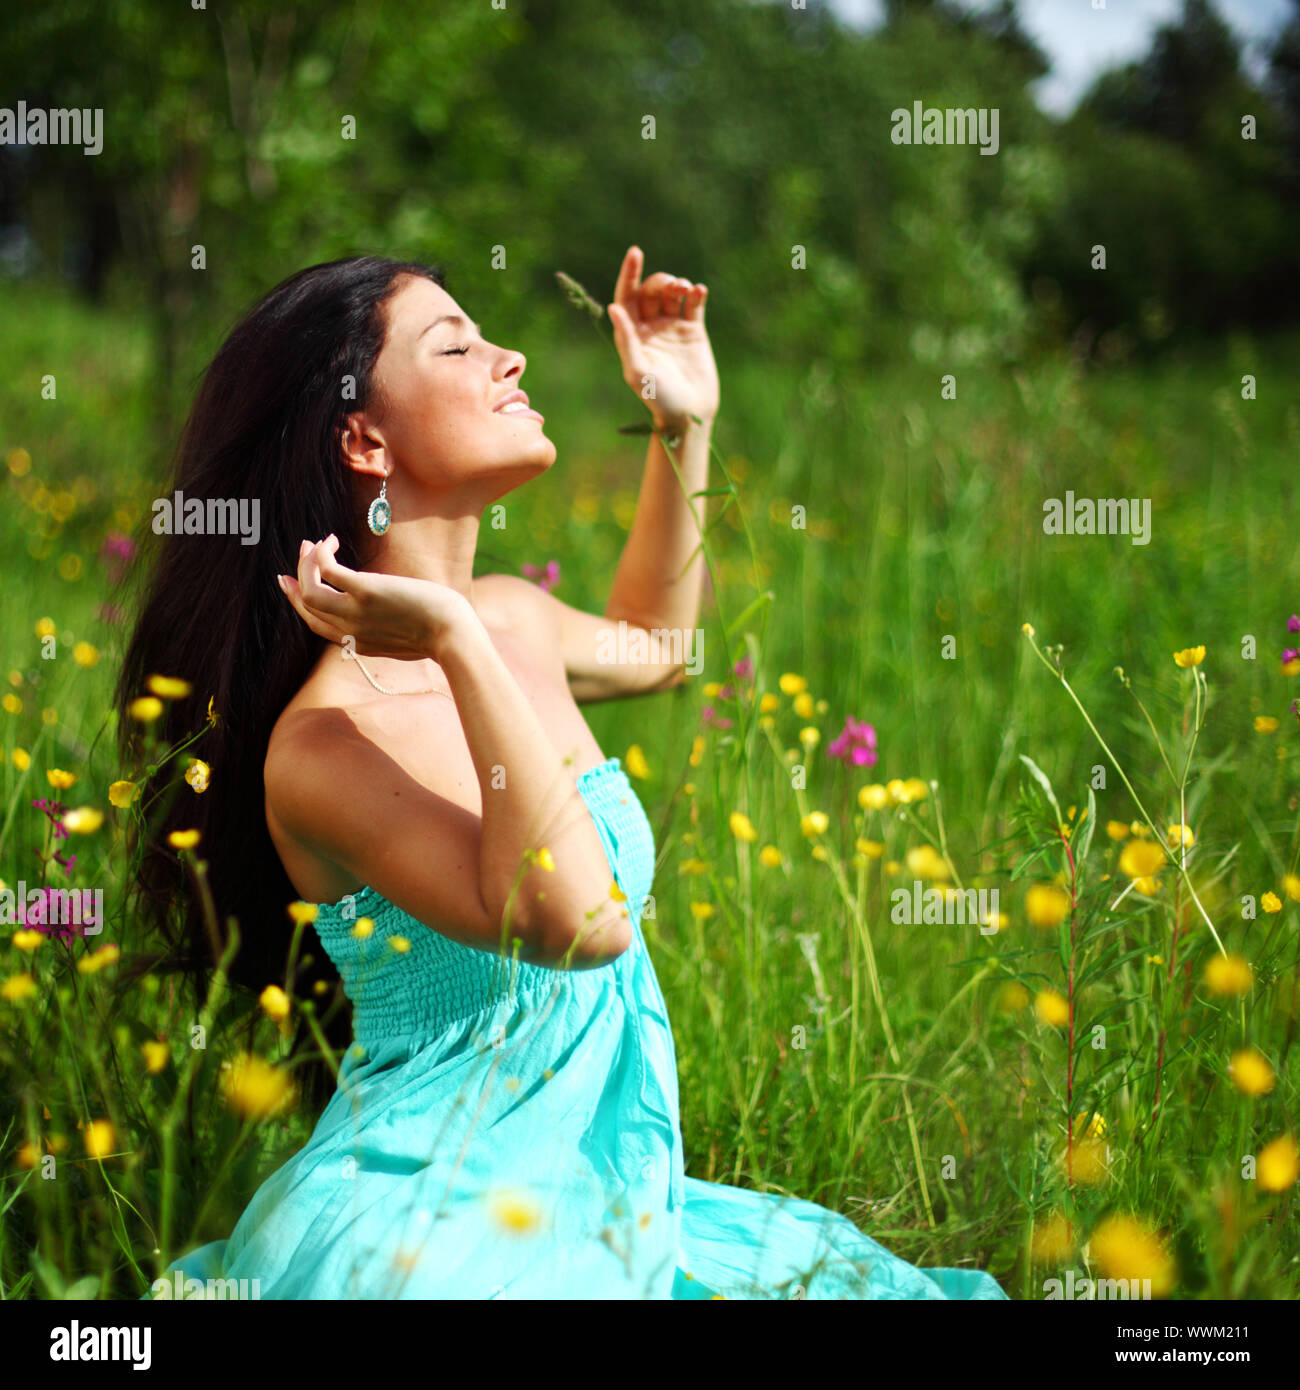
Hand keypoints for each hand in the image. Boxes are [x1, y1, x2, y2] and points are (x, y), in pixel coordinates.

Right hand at [277, 537, 476, 663]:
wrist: (453, 635)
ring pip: (310, 590)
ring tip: (313, 544)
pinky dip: (321, 554)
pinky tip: (328, 541)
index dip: (302, 604)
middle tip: (301, 554)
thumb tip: (392, 615)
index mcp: (358, 644)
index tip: (294, 585)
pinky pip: (328, 571)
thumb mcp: (407, 638)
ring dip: (306, 564)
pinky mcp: (366, 592)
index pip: (318, 625)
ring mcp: (356, 613)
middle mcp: (350, 632)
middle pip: (308, 607)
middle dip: (297, 579)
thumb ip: (389, 630)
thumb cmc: (441, 634)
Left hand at [607, 246, 718, 431]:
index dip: (630, 273)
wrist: (688, 414)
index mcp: (632, 335)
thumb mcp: (638, 371)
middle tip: (673, 286)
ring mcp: (672, 328)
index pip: (627, 296)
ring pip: (672, 294)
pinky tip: (699, 291)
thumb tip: (614, 308)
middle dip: (660, 282)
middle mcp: (650, 328)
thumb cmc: (658, 398)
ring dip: (678, 285)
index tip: (635, 252)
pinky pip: (694, 304)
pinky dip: (696, 293)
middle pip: (651, 291)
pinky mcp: (693, 331)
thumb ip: (627, 340)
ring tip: (686, 290)